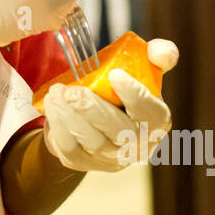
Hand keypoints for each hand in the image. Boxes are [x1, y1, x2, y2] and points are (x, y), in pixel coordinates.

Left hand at [43, 38, 178, 172]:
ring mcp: (109, 159)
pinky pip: (69, 149)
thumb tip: (162, 52)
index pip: (151, 114)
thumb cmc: (123, 91)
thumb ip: (158, 55)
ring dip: (70, 117)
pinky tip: (51, 106)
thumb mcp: (143, 69)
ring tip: (56, 93)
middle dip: (93, 111)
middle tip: (73, 91)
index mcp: (156, 121)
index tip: (115, 74)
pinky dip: (58, 127)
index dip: (135, 96)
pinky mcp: (82, 162)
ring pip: (91, 143)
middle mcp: (136, 146)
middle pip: (119, 134)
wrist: (97, 116)